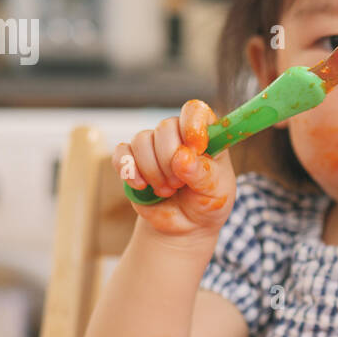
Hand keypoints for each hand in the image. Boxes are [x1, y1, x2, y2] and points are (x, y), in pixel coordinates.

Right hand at [113, 99, 235, 238]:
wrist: (187, 225)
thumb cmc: (208, 202)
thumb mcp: (216, 191)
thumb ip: (202, 173)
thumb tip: (181, 157)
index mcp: (206, 134)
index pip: (195, 111)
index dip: (192, 125)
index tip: (195, 148)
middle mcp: (178, 134)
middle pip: (165, 126)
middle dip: (170, 159)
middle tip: (179, 184)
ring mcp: (154, 147)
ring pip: (142, 140)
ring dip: (153, 170)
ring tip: (166, 191)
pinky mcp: (133, 161)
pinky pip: (121, 154)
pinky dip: (129, 170)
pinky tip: (141, 186)